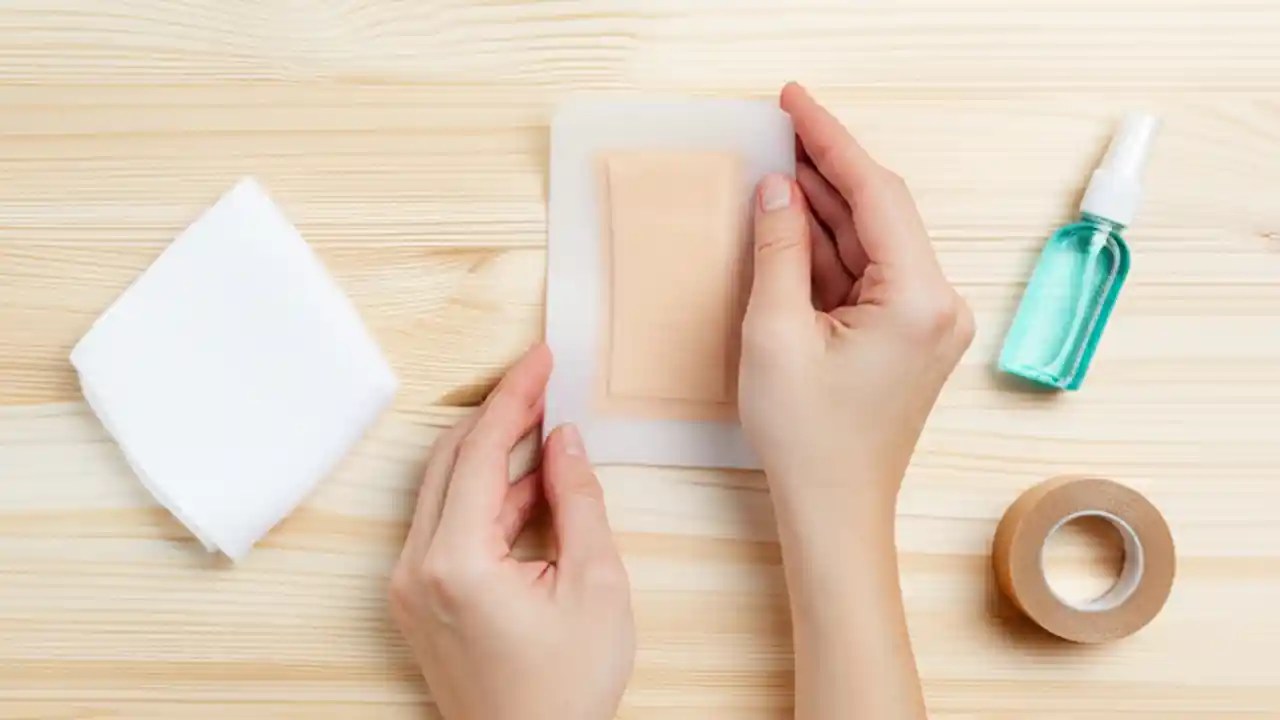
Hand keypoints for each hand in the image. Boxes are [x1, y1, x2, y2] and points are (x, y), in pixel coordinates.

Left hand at [389, 344, 634, 719]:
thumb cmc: (566, 690)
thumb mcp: (595, 586)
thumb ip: (579, 502)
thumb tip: (565, 442)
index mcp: (458, 563)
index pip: (481, 452)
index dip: (515, 396)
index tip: (541, 360)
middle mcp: (417, 569)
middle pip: (451, 459)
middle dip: (497, 415)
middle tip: (542, 383)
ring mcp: (411, 587)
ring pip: (445, 489)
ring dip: (492, 456)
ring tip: (546, 433)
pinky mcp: (419, 600)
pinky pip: (446, 525)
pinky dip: (484, 499)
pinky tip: (529, 490)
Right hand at [738, 82, 971, 719]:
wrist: (835, 511)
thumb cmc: (807, 439)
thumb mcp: (775, 334)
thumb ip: (779, 251)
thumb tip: (779, 190)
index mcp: (916, 298)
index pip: (875, 194)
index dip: (830, 140)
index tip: (794, 102)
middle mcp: (937, 303)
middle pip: (880, 211)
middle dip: (828, 166)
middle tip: (779, 126)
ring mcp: (926, 321)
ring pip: (873, 240)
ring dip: (827, 206)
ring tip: (778, 164)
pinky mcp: (908, 336)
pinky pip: (869, 273)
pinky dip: (832, 248)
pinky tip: (796, 220)